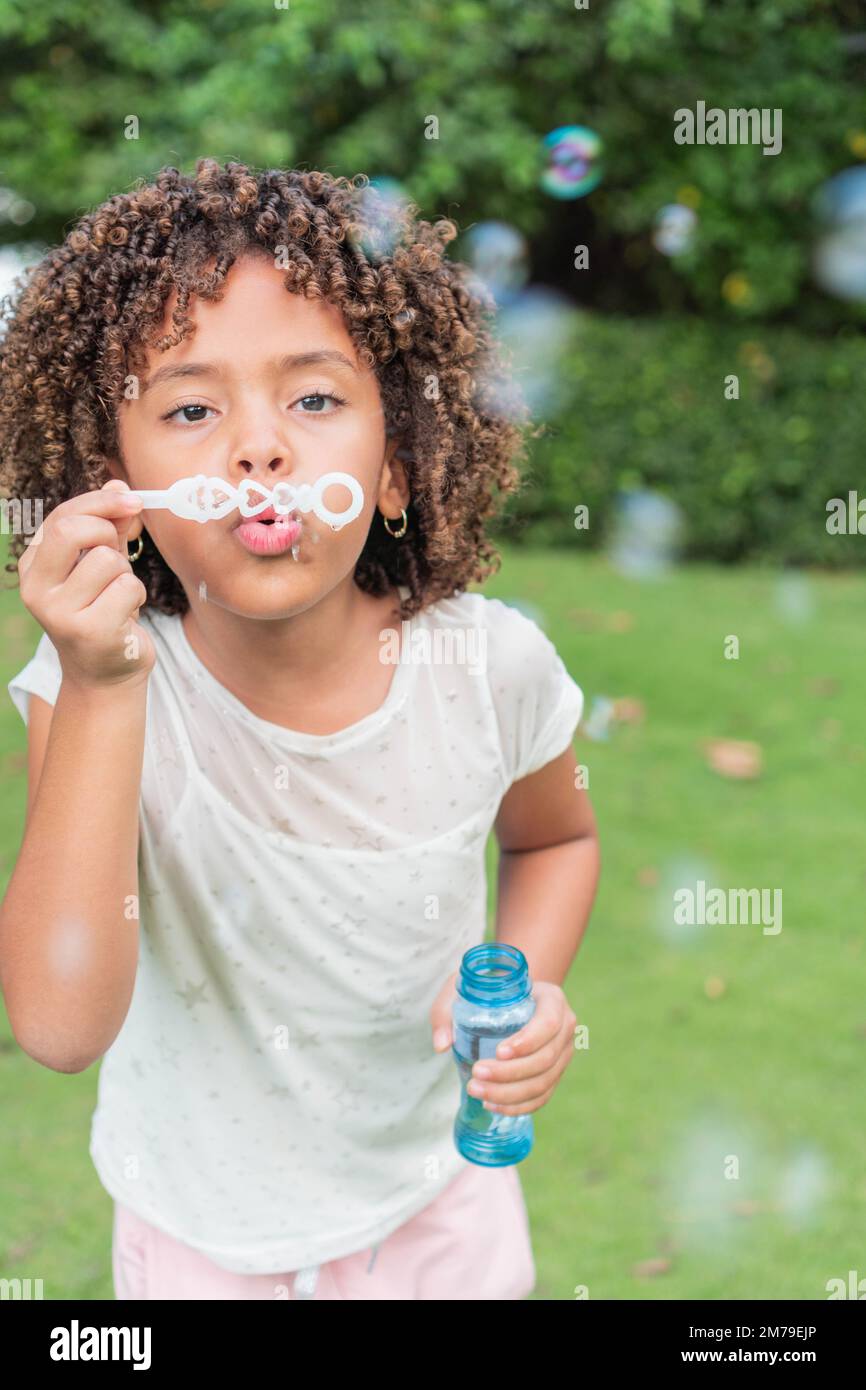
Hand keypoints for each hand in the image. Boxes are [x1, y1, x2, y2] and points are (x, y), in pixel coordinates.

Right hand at [18, 479, 153, 689]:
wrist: (105, 675)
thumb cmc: (104, 611)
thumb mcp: (101, 565)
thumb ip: (108, 527)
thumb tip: (119, 485)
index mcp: (33, 568)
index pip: (61, 518)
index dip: (100, 501)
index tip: (133, 498)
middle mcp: (37, 590)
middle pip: (72, 530)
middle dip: (107, 532)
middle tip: (119, 552)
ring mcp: (59, 613)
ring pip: (108, 561)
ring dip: (126, 574)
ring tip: (119, 597)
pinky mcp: (88, 630)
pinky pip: (128, 588)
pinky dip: (137, 597)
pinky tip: (126, 616)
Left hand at [430, 974, 578, 1115]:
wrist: (509, 998)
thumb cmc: (487, 990)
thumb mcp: (464, 988)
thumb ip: (446, 1011)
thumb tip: (442, 1045)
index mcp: (551, 999)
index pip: (548, 1023)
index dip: (527, 1041)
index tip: (498, 1051)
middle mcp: (564, 1027)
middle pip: (545, 1058)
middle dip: (510, 1073)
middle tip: (476, 1074)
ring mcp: (563, 1053)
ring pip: (543, 1082)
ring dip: (510, 1094)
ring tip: (477, 1091)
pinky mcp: (555, 1074)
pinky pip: (542, 1096)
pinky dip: (518, 1106)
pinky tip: (492, 1104)